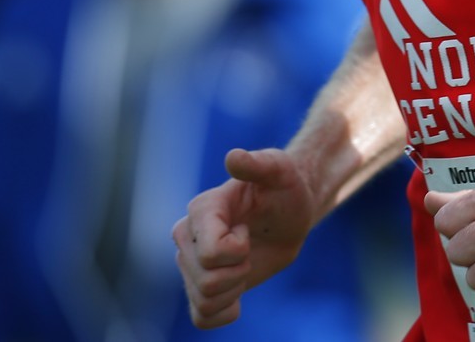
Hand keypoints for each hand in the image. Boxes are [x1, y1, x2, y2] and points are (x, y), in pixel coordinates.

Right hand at [172, 147, 316, 327]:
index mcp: (201, 210)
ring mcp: (190, 263)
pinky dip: (222, 313)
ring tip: (245, 265)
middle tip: (251, 247)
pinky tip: (238, 295)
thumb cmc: (284, 187)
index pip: (210, 253)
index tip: (248, 229)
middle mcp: (186, 237)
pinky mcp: (200, 285)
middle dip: (240, 271)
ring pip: (204, 300)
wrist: (288, 213)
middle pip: (207, 281)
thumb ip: (258, 164)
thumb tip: (233, 157)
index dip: (238, 250)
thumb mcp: (280, 170)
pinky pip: (201, 317)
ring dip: (234, 289)